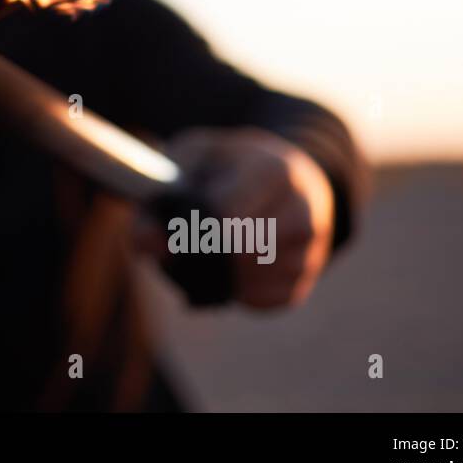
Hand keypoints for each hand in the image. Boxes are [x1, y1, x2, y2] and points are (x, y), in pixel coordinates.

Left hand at [137, 127, 334, 308]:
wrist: (281, 171)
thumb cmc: (224, 165)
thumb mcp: (187, 161)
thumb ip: (158, 199)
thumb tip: (152, 247)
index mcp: (275, 170)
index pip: (228, 218)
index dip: (194, 228)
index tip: (182, 223)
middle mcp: (303, 210)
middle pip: (241, 255)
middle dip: (206, 252)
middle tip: (193, 238)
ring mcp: (311, 249)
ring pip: (251, 282)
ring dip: (219, 272)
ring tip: (213, 246)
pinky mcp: (304, 280)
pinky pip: (261, 301)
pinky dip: (236, 290)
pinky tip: (232, 264)